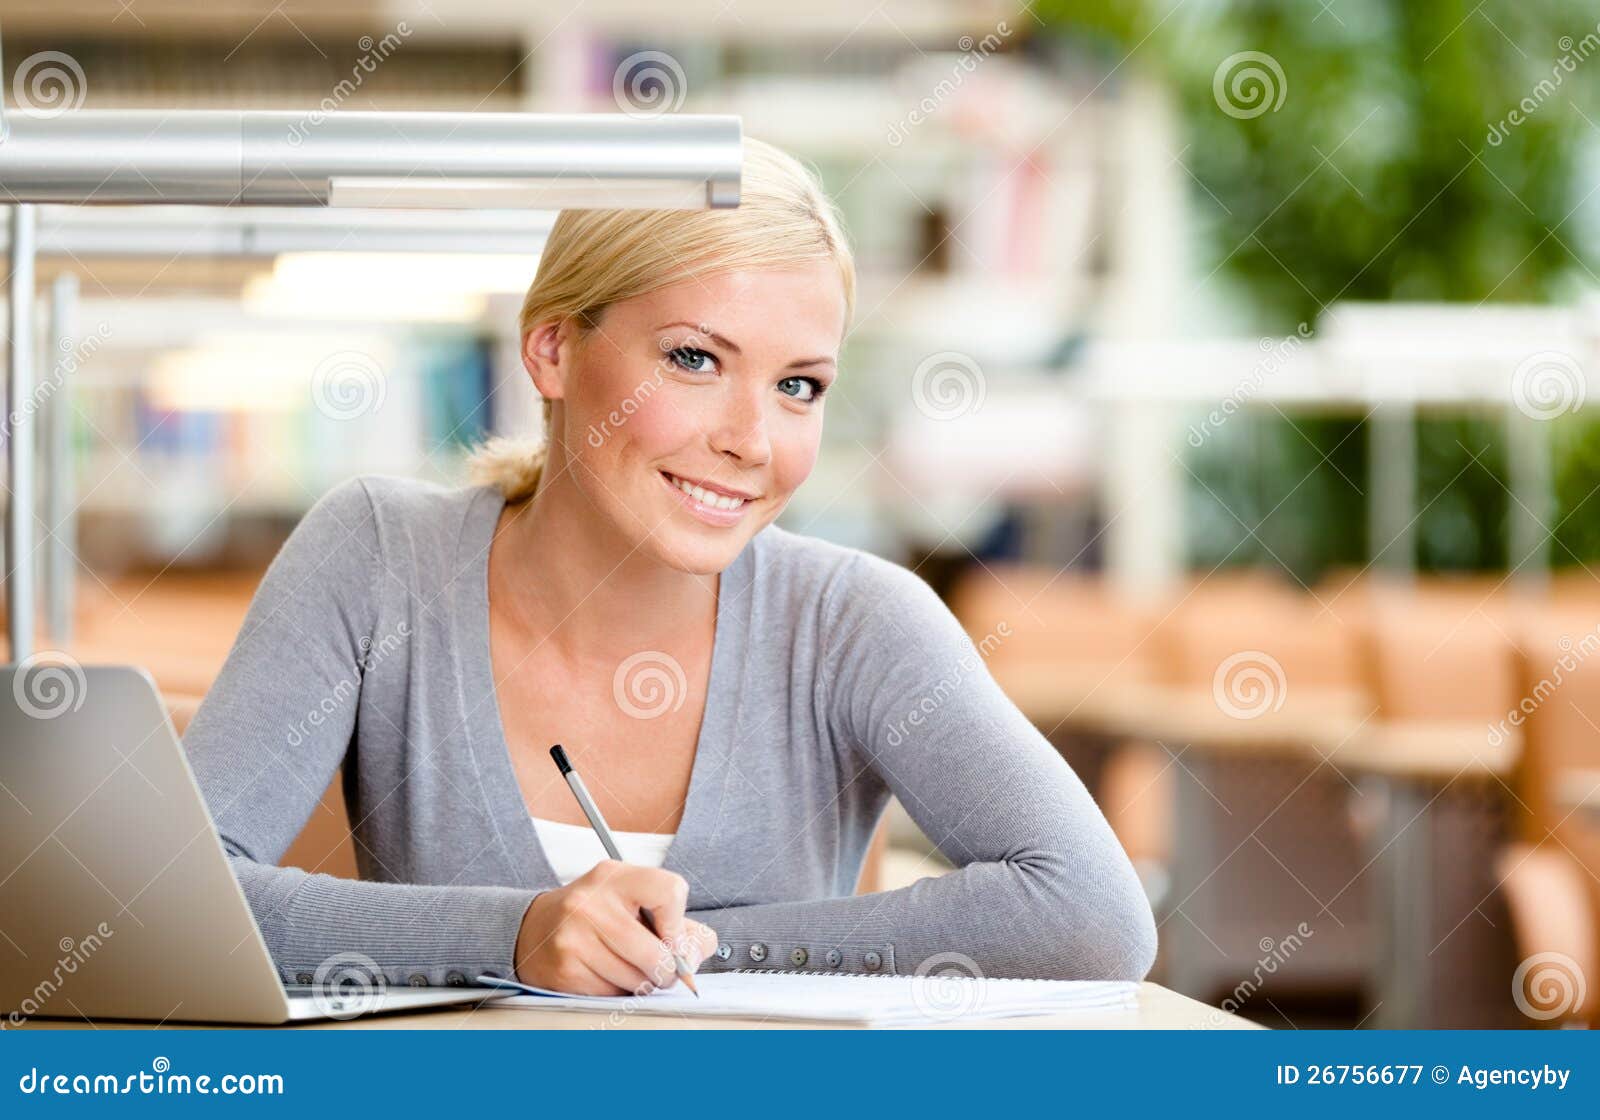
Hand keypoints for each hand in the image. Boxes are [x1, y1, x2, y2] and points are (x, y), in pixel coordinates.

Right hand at [513, 860, 717, 994]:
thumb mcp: (632, 900)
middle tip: (659, 969)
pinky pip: (612, 994)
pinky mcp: (565, 970)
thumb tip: (701, 949)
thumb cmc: (594, 915)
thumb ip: (677, 922)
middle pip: (657, 953)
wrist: (534, 930)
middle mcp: (592, 903)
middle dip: (666, 970)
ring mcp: (575, 938)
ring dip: (642, 984)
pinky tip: (605, 975)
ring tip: (626, 968)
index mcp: (615, 878)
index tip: (673, 937)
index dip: (680, 924)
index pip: (670, 891)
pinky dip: (617, 992)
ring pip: (637, 980)